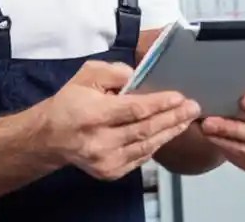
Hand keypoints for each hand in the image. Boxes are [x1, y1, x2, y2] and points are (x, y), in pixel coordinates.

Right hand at [36, 60, 200, 180]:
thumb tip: (140, 77)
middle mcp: (99, 141)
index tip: (179, 97)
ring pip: (147, 146)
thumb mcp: (86, 75)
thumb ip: (114, 72)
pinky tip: (167, 133)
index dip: (160, 104)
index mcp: (92, 114)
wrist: (50, 137)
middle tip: (194, 108)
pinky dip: (155, 145)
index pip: (134, 109)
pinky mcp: (110, 172)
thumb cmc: (70, 102)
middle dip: (173, 118)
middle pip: (145, 129)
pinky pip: (141, 158)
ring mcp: (106, 161)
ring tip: (186, 120)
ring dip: (170, 132)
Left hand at [199, 85, 244, 171]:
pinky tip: (214, 138)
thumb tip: (215, 87)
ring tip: (208, 127)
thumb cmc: (242, 96)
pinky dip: (230, 146)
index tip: (243, 101)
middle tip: (211, 118)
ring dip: (231, 133)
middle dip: (238, 121)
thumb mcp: (243, 85)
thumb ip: (239, 83)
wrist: (236, 118)